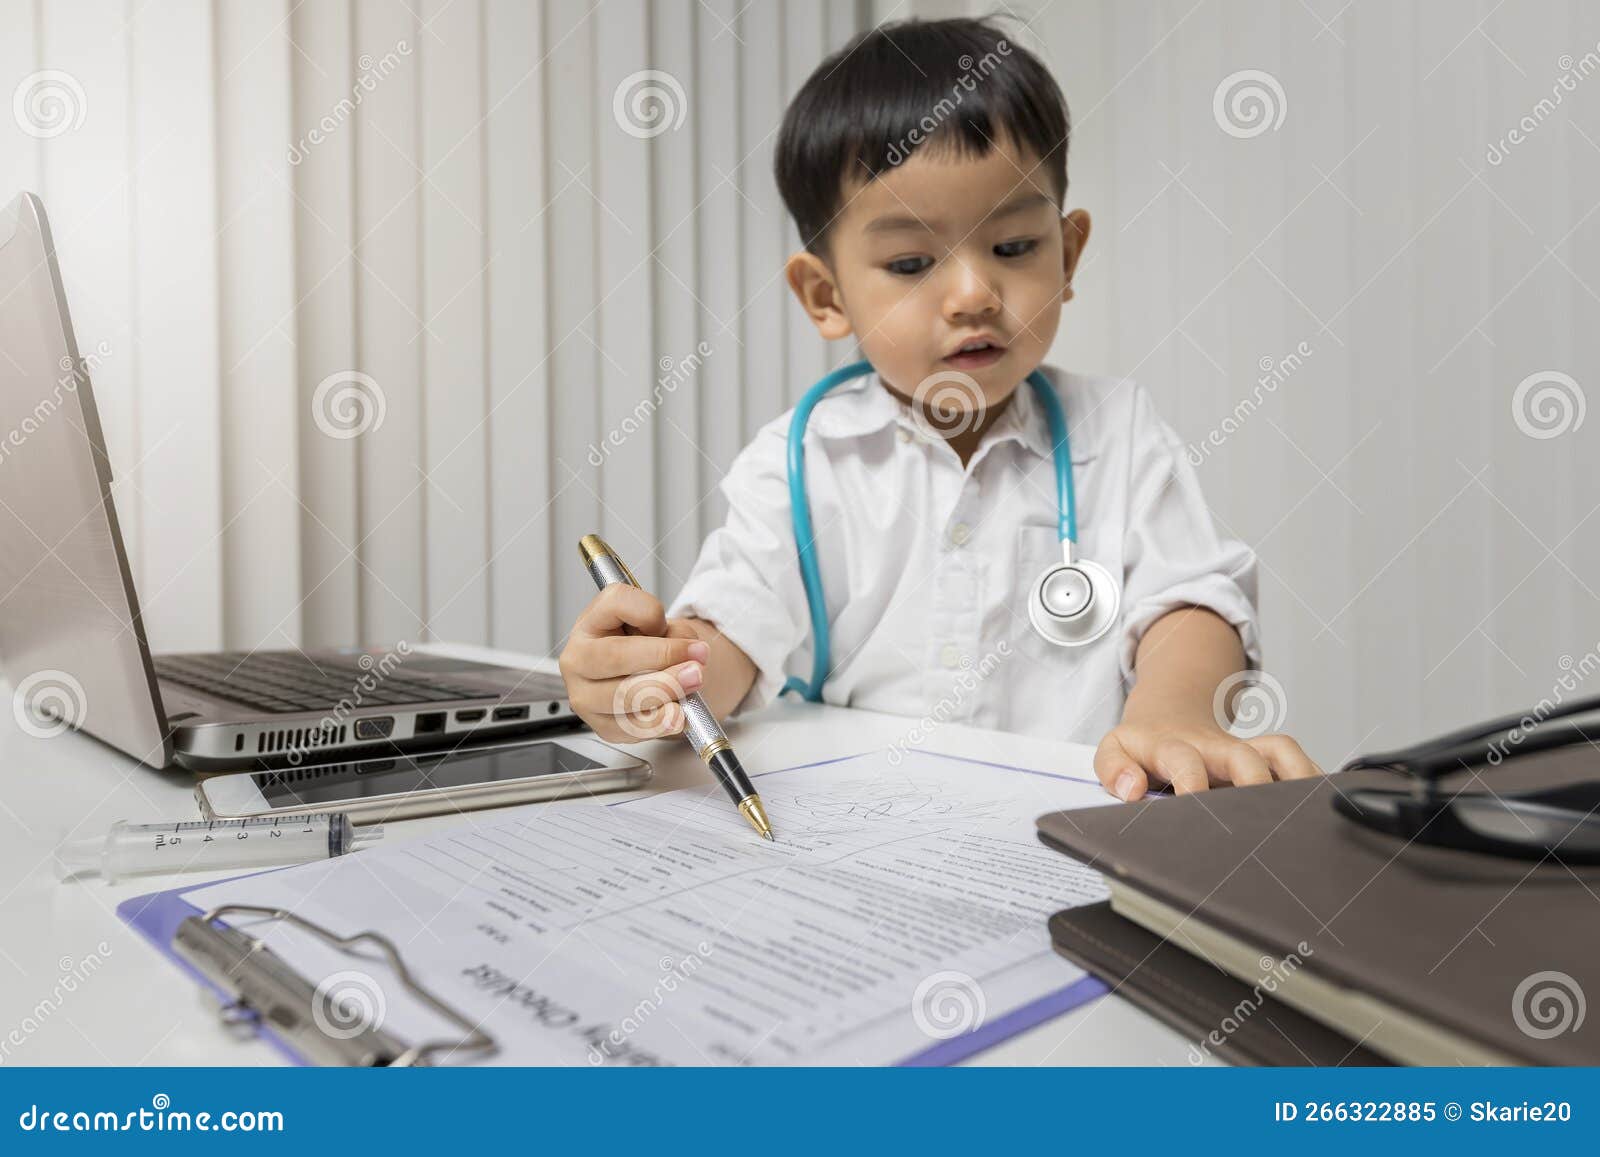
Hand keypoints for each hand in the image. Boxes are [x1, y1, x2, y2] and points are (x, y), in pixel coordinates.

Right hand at [557, 584, 707, 743]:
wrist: (652, 680)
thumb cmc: (649, 649)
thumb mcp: (663, 628)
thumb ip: (674, 631)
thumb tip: (688, 651)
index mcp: (591, 622)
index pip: (615, 603)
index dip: (647, 612)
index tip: (666, 623)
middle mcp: (578, 658)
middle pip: (615, 655)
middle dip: (662, 657)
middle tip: (694, 661)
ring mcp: (585, 695)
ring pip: (623, 695)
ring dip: (665, 689)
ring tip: (693, 682)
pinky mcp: (601, 725)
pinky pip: (629, 727)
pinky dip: (658, 722)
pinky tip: (677, 714)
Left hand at [1093, 722, 1321, 801]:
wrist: (1167, 716)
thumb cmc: (1142, 746)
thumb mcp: (1113, 750)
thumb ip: (1114, 768)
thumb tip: (1131, 791)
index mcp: (1172, 746)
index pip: (1184, 759)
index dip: (1192, 780)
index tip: (1195, 803)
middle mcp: (1212, 747)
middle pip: (1243, 755)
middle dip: (1253, 783)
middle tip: (1258, 822)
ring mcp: (1241, 749)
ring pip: (1279, 751)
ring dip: (1294, 778)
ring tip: (1301, 816)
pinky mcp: (1262, 755)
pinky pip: (1293, 759)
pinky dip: (1310, 778)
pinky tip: (1317, 808)